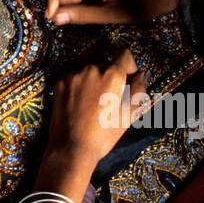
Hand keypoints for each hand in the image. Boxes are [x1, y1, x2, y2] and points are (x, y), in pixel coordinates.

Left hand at [44, 49, 147, 169]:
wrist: (72, 148)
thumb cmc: (104, 135)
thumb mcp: (129, 115)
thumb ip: (139, 89)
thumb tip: (143, 73)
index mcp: (111, 75)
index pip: (124, 54)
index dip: (129, 65)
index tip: (129, 78)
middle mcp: (91, 69)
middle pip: (106, 64)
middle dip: (111, 77)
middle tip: (112, 99)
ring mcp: (73, 75)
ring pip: (89, 71)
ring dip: (95, 81)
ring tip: (95, 105)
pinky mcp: (60, 83)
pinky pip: (75, 78)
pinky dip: (80, 86)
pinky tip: (81, 105)